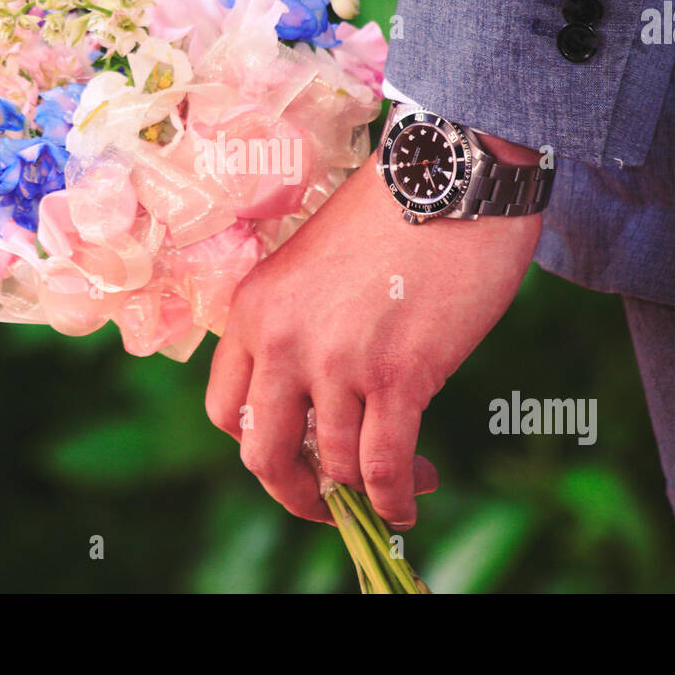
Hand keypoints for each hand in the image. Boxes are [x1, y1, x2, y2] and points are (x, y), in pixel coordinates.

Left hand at [206, 143, 542, 527]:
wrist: (450, 174)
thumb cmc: (392, 215)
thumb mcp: (311, 267)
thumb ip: (300, 329)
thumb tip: (320, 405)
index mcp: (253, 309)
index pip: (224, 410)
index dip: (259, 446)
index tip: (295, 454)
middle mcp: (281, 339)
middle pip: (262, 454)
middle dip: (297, 492)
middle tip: (331, 501)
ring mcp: (335, 360)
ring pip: (335, 465)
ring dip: (367, 491)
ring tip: (406, 481)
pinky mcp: (396, 373)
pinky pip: (383, 465)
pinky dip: (396, 498)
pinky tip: (413, 498)